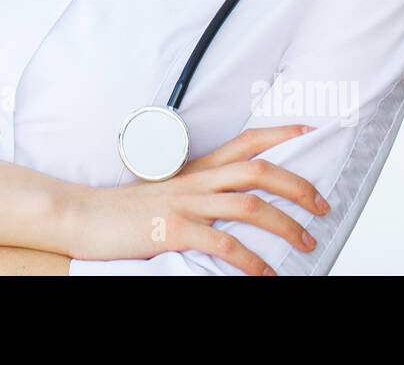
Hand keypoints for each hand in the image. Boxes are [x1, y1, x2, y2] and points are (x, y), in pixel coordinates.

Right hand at [67, 125, 328, 274]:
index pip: (244, 142)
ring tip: (305, 244)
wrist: (80, 216)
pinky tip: (265, 273)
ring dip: (285, 225)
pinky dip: (250, 260)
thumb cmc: (121, 210)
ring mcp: (184, 204)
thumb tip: (229, 202)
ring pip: (249, 206)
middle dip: (298, 185)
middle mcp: (194, 181)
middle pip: (258, 171)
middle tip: (323, 205)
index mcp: (193, 169)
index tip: (309, 129)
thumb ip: (195, 192)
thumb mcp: (163, 192)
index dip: (279, 133)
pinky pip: (223, 243)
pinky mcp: (172, 230)